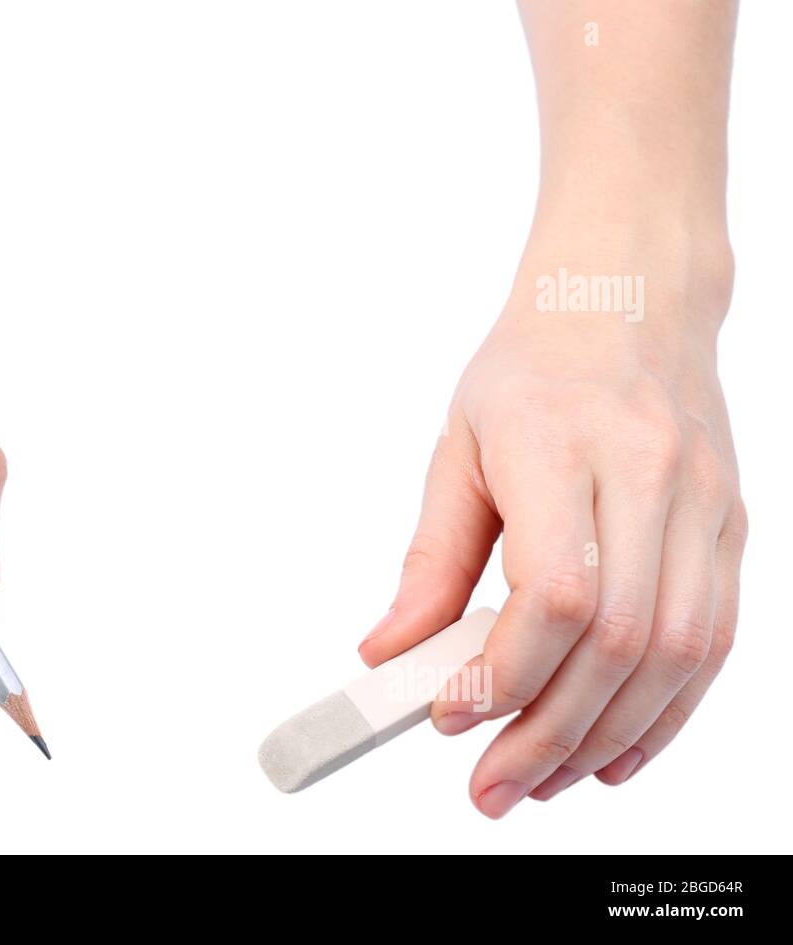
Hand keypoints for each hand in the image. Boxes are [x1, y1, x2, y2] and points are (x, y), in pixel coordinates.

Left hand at [360, 238, 745, 817]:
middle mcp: (650, 479)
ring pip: (676, 654)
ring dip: (605, 738)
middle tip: (491, 787)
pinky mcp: (731, 530)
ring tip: (541, 780)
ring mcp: (704, 507)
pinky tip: (612, 751)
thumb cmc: (533, 369)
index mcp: (564, 448)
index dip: (506, 672)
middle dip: (549, 733)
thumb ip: (429, 560)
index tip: (451, 716)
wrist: (629, 300)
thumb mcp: (458, 448)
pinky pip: (713, 641)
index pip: (555, 592)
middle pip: (618, 641)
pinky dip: (666, 712)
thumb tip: (389, 654)